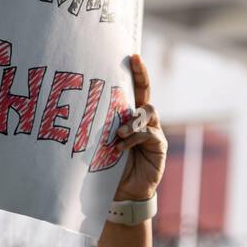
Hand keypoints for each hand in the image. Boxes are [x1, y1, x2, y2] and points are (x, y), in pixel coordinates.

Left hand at [112, 54, 166, 202]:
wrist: (122, 192)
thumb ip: (104, 126)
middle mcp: (144, 121)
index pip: (135, 89)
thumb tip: (86, 107)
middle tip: (136, 61)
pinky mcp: (159, 146)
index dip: (137, 72)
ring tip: (118, 133)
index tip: (133, 54)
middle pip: (146, 93)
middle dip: (142, 75)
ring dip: (132, 120)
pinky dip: (134, 138)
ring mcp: (154, 132)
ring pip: (149, 112)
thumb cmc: (110, 166)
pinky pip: (149, 134)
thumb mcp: (103, 143)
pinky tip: (121, 147)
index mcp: (130, 116)